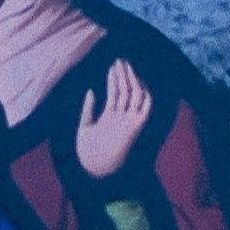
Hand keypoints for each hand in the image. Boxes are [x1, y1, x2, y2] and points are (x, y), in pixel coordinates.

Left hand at [74, 57, 154, 180]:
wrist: (94, 170)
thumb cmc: (87, 152)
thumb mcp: (84, 126)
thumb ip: (88, 109)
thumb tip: (91, 90)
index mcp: (110, 118)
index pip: (116, 93)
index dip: (114, 79)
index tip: (112, 66)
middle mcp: (121, 118)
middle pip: (125, 91)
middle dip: (123, 75)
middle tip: (119, 59)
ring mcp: (129, 122)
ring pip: (133, 95)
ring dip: (130, 79)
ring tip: (123, 64)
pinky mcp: (136, 127)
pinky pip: (146, 107)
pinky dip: (145, 94)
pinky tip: (138, 81)